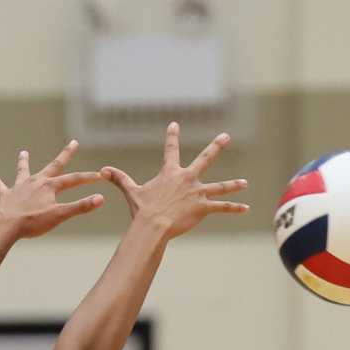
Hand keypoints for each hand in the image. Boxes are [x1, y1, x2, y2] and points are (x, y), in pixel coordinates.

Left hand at [0, 140, 107, 239]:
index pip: (74, 180)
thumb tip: (101, 199)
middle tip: (73, 142)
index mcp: (49, 186)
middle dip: (65, 155)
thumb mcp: (60, 215)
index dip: (88, 178)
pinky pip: (1, 187)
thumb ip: (81, 206)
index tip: (101, 175)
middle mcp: (35, 181)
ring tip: (23, 152)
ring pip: (23, 170)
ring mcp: (20, 187)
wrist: (7, 226)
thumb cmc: (34, 222)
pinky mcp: (6, 195)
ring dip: (24, 162)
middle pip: (53, 166)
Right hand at [102, 123, 249, 239]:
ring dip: (233, 184)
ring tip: (244, 182)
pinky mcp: (203, 207)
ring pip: (220, 186)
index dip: (172, 135)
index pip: (170, 149)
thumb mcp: (131, 192)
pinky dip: (234, 208)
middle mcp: (187, 178)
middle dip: (216, 146)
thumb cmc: (143, 210)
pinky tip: (246, 208)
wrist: (153, 225)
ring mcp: (197, 192)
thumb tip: (102, 170)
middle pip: (205, 159)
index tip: (174, 124)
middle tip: (226, 136)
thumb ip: (120, 179)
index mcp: (170, 173)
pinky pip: (222, 207)